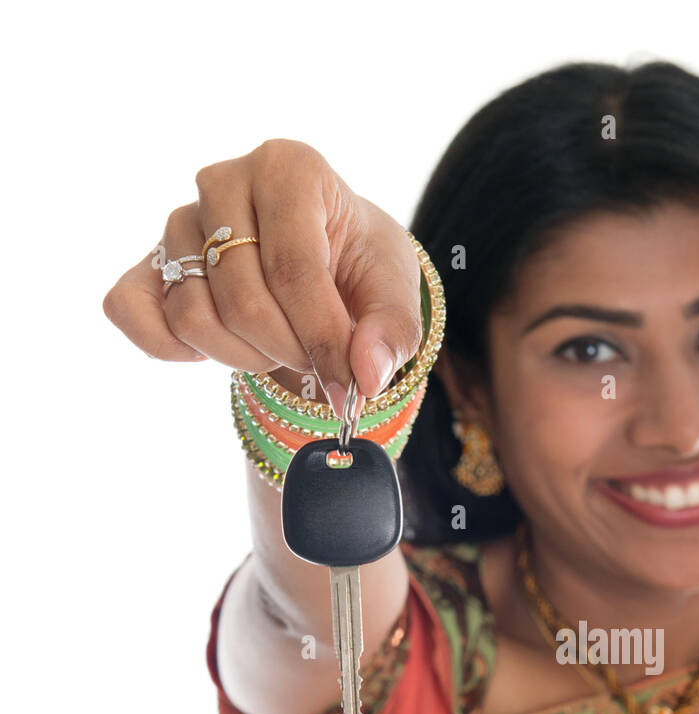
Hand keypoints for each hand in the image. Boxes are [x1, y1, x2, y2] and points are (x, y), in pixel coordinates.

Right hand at [102, 139, 423, 415]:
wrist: (325, 257)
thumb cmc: (357, 264)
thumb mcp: (394, 289)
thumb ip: (393, 330)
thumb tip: (367, 375)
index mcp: (289, 169)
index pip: (293, 269)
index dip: (322, 339)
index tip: (349, 386)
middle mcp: (224, 182)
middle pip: (242, 300)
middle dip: (287, 350)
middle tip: (315, 355)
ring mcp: (179, 220)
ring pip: (192, 314)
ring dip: (243, 355)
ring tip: (277, 342)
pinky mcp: (148, 260)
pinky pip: (131, 310)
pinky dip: (170, 346)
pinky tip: (216, 347)